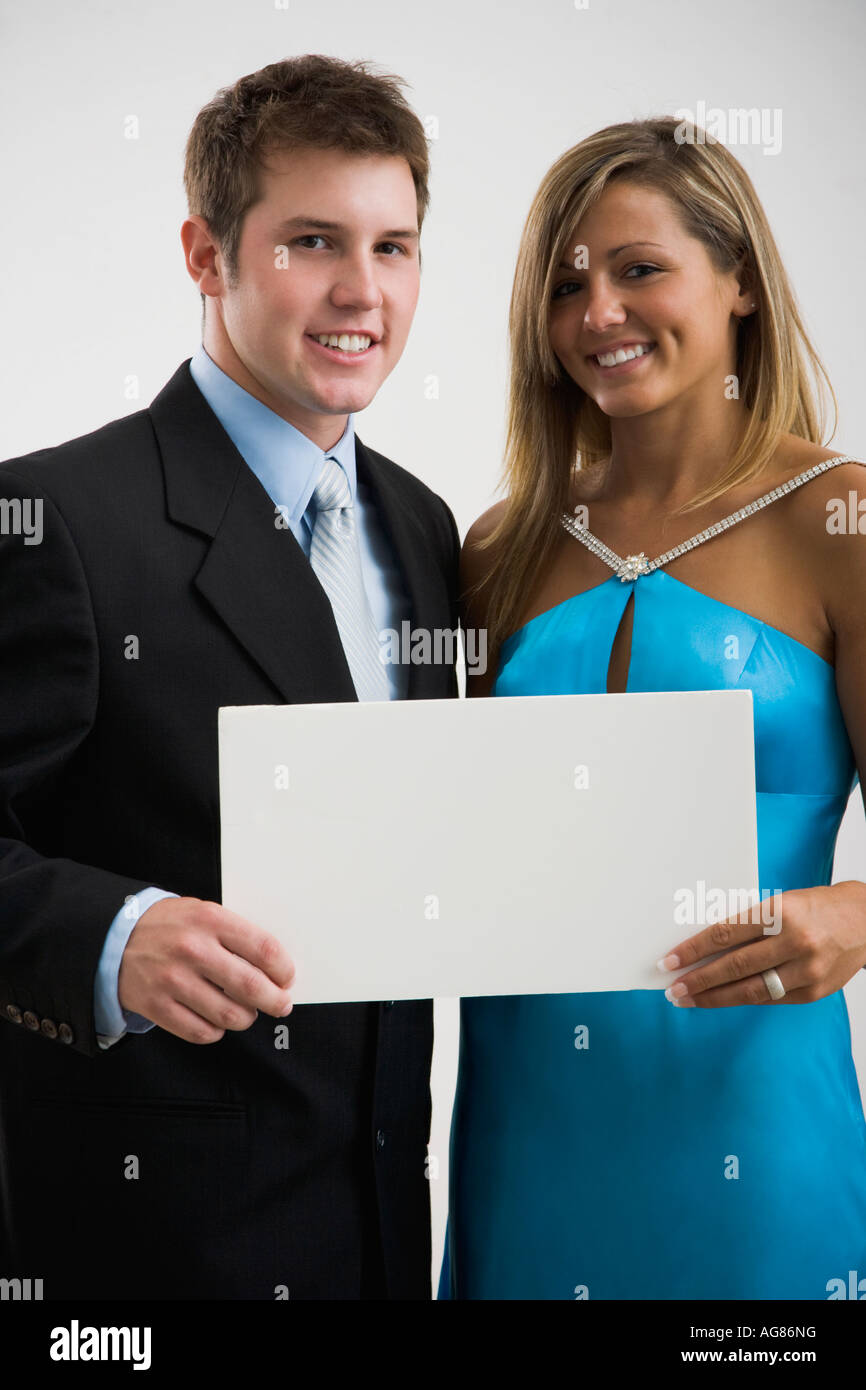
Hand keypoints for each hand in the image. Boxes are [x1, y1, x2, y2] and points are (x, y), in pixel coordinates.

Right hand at [118, 897, 294, 1042]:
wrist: (115, 939)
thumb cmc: (169, 926)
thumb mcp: (203, 912)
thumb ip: (236, 934)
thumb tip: (275, 967)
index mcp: (209, 920)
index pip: (263, 949)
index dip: (283, 969)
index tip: (287, 978)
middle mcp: (193, 950)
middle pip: (251, 986)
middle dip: (275, 1001)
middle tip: (281, 1004)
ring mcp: (173, 980)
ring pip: (229, 1015)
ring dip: (246, 1017)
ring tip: (245, 1011)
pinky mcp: (157, 1006)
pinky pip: (201, 1032)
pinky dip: (216, 1031)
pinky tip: (216, 1021)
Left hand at [657, 880, 865, 1007]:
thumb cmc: (816, 907)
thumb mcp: (781, 903)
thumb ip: (750, 924)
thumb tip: (706, 947)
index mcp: (780, 912)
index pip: (726, 933)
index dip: (694, 949)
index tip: (670, 960)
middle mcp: (795, 941)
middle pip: (735, 965)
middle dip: (699, 979)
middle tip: (673, 988)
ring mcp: (807, 969)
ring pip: (751, 990)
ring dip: (715, 997)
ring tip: (689, 999)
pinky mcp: (815, 991)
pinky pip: (771, 999)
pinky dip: (744, 999)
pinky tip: (723, 999)